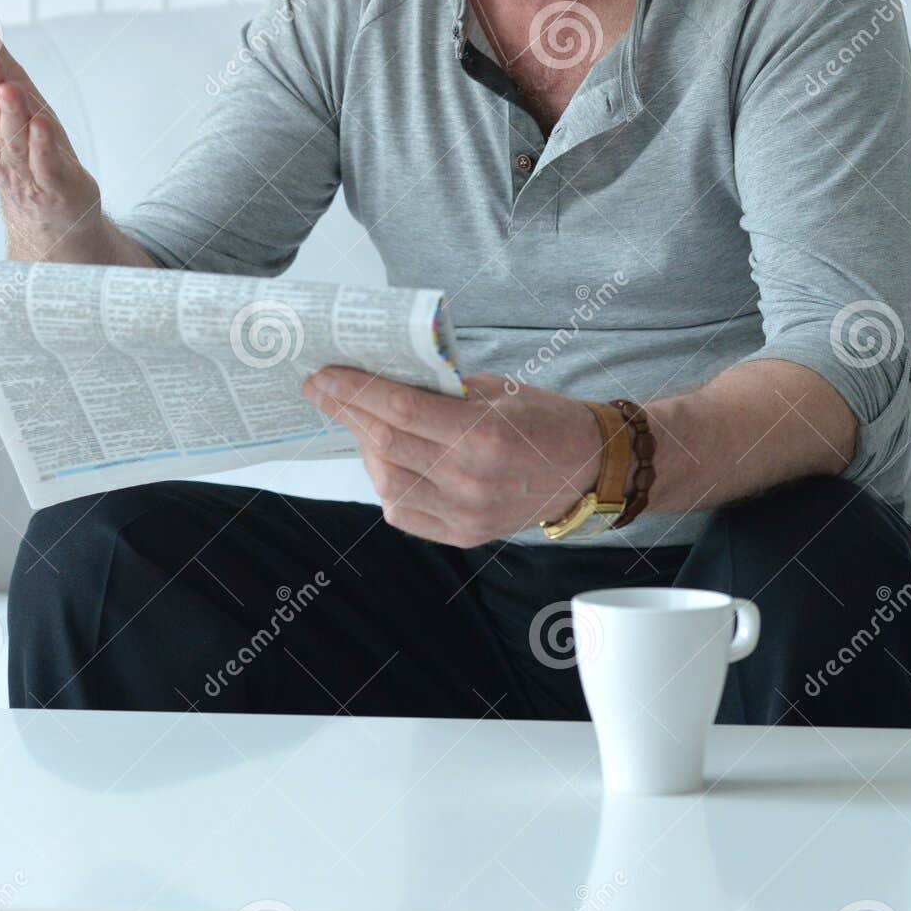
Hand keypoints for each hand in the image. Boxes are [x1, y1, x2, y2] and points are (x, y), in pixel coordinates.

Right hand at [0, 0, 102, 261]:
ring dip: (8, 110)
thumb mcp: (8, 86)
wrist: (48, 211)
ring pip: (10, 137)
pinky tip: (42, 126)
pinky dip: (41, 146)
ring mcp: (22, 165)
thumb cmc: (25, 141)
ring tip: (7, 84)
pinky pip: (44, 165)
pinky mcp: (53, 183)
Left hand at [302, 368, 603, 546]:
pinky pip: (403, 511)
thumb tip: (381, 377)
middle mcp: (470, 480)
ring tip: (362, 423)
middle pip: (386, 445)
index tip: (323, 376)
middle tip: (322, 391)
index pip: (400, 410)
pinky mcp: (463, 535)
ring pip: (387, 482)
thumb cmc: (542, 419)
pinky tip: (388, 458)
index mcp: (482, 435)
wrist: (588, 468)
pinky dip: (386, 482)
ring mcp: (465, 514)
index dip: (354, 391)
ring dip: (366, 449)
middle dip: (346, 414)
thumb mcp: (493, 388)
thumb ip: (439, 389)